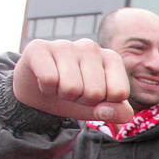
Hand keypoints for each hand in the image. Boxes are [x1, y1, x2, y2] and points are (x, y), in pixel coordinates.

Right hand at [13, 39, 132, 123]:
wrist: (38, 92)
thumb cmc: (75, 97)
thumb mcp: (100, 108)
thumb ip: (117, 111)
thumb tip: (120, 114)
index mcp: (112, 59)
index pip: (119, 93)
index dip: (104, 104)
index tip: (94, 96)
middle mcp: (91, 47)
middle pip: (95, 92)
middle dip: (82, 100)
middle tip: (73, 91)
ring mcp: (65, 44)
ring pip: (71, 88)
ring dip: (63, 95)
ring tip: (60, 85)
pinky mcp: (39, 47)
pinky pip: (49, 80)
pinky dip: (47, 88)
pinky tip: (45, 80)